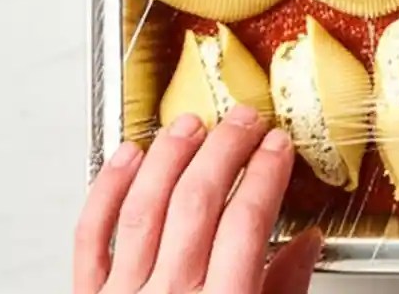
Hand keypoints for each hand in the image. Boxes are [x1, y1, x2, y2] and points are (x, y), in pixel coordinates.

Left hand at [74, 105, 321, 293]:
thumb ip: (283, 292)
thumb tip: (306, 246)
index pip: (246, 224)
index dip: (265, 176)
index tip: (279, 147)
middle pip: (197, 203)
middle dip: (225, 151)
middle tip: (245, 120)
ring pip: (144, 209)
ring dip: (169, 157)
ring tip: (191, 125)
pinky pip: (92, 236)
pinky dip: (108, 190)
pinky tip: (128, 159)